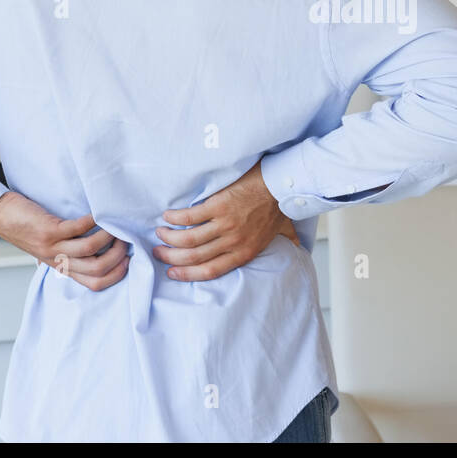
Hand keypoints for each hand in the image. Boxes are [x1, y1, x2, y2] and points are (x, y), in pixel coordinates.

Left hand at [0, 191, 128, 291]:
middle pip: (97, 269)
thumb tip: (100, 249)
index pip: (95, 284)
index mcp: (63, 268)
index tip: (129, 260)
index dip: (117, 274)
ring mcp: (53, 247)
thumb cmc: (27, 228)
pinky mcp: (49, 230)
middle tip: (125, 240)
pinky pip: (78, 228)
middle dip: (117, 256)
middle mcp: (59, 261)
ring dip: (109, 238)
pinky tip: (99, 214)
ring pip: (90, 250)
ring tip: (115, 226)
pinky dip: (94, 221)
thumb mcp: (51, 248)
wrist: (0, 216)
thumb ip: (70, 253)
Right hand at [152, 160, 299, 281]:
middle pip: (195, 257)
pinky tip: (168, 216)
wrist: (281, 183)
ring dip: (170, 238)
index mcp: (245, 252)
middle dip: (172, 258)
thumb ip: (286, 241)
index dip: (188, 275)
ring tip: (160, 234)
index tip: (172, 274)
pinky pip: (190, 217)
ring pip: (189, 239)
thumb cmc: (280, 204)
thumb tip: (296, 247)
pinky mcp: (219, 206)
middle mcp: (233, 242)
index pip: (211, 271)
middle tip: (159, 253)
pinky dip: (176, 218)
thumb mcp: (284, 230)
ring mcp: (225, 224)